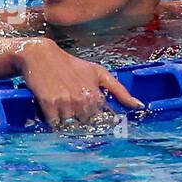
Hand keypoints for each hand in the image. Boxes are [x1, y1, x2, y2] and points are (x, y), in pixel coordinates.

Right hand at [15, 39, 143, 126]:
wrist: (41, 56)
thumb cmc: (71, 65)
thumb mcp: (98, 73)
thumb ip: (120, 91)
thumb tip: (140, 106)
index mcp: (96, 94)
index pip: (100, 120)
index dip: (94, 119)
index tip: (88, 115)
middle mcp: (82, 100)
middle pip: (84, 124)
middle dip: (78, 119)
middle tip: (70, 104)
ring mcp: (65, 103)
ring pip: (68, 125)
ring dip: (64, 120)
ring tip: (60, 103)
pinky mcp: (49, 104)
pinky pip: (54, 124)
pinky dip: (52, 120)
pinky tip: (51, 107)